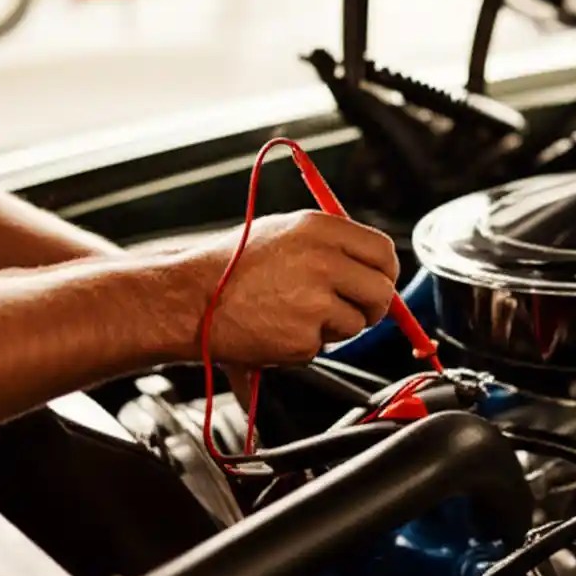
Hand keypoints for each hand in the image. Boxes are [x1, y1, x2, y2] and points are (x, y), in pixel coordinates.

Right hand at [179, 210, 398, 365]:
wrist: (190, 299)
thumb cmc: (230, 266)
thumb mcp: (283, 232)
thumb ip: (330, 244)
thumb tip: (371, 265)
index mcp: (320, 229)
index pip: (383, 251)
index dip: (386, 272)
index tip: (379, 282)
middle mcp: (323, 261)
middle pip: (382, 290)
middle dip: (374, 306)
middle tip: (355, 310)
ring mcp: (316, 301)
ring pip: (356, 323)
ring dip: (335, 326)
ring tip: (295, 314)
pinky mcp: (305, 337)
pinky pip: (325, 346)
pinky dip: (306, 344)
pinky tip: (279, 328)